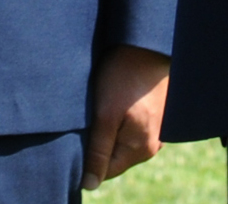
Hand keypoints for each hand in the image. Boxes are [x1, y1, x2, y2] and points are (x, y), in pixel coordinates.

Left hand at [84, 45, 168, 188]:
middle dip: (95, 142)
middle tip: (82, 119)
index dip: (86, 160)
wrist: (147, 42)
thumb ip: (98, 151)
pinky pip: (128, 125)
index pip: (106, 171)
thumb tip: (89, 185)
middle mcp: (151, 144)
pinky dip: (115, 117)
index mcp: (141, 149)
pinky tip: (108, 100)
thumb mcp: (105, 115)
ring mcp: (154, 128)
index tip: (73, 138)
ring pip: (119, 139)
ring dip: (104, 128)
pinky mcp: (152, 112)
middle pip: (113, 155)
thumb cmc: (124, 77)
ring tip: (96, 106)